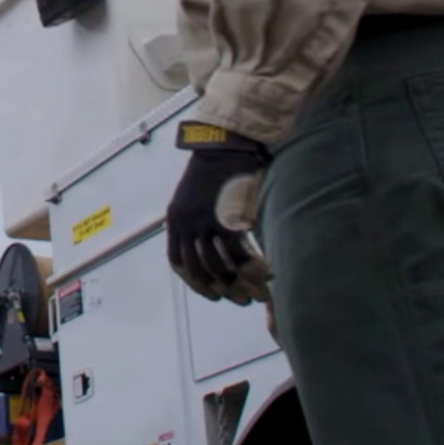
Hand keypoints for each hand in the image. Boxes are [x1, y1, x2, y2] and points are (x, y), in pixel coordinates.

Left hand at [166, 121, 272, 304]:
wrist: (224, 145)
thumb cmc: (215, 169)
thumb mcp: (196, 197)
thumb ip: (201, 221)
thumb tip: (216, 246)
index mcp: (175, 220)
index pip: (178, 262)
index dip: (194, 282)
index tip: (210, 293)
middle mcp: (185, 225)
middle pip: (200, 270)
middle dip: (220, 289)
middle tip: (239, 299)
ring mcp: (204, 224)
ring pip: (220, 267)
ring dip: (240, 284)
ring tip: (257, 293)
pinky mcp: (225, 220)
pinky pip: (239, 255)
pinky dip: (253, 268)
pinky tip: (268, 274)